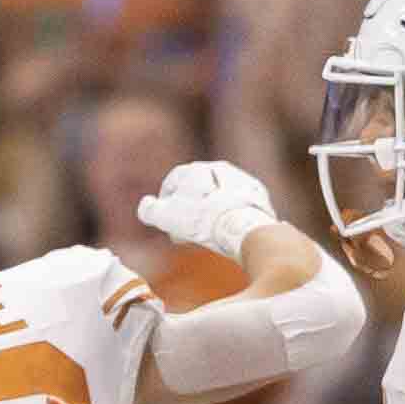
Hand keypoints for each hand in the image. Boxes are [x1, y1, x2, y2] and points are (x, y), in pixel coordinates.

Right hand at [135, 158, 279, 261]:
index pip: (173, 184)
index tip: (167, 224)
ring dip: (211, 213)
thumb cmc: (201, 220)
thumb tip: (146, 206)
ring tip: (208, 235)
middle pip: (198, 190)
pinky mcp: (258, 196)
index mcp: (194, 169)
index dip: (166, 205)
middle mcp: (219, 168)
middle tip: (187, 232)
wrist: (242, 226)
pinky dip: (231, 217)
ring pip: (220, 197)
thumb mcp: (164, 217)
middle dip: (190, 210)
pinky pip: (239, 206)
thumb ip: (149, 210)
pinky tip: (227, 232)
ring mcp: (241, 181)